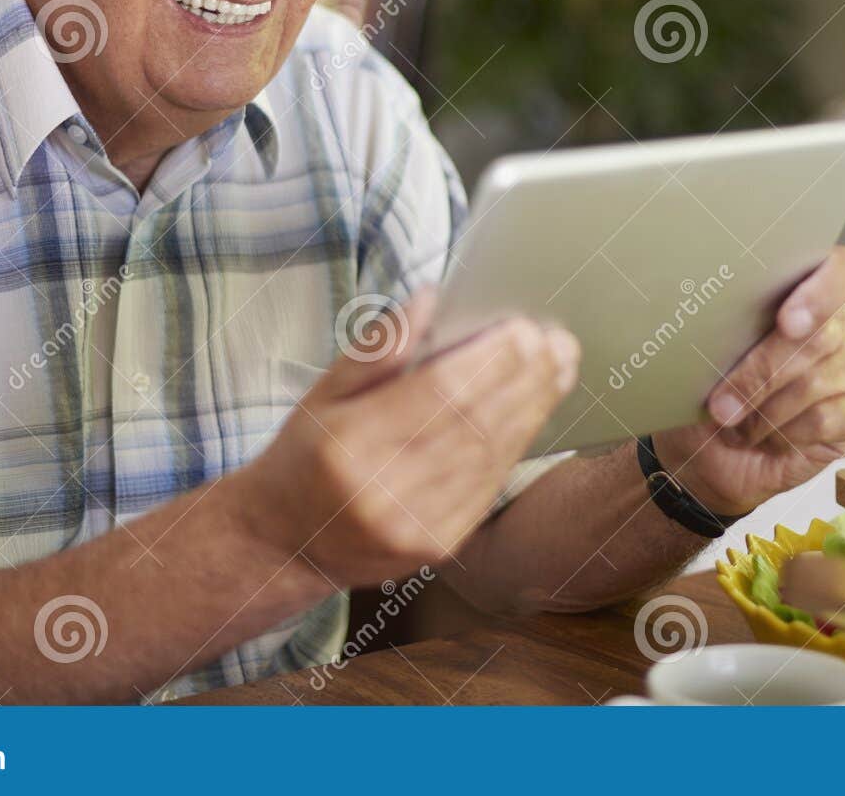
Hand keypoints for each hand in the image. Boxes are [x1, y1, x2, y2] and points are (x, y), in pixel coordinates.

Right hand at [242, 291, 580, 587]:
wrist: (286, 543)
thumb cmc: (305, 457)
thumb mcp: (323, 392)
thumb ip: (377, 348)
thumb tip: (429, 299)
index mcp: (349, 445)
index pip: (438, 394)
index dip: (489, 359)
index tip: (523, 327)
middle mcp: (384, 491)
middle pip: (475, 423)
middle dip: (524, 377)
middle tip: (556, 339)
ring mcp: (415, 525)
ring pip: (491, 454)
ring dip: (533, 406)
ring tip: (558, 367)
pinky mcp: (438, 545)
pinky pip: (490, 485)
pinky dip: (517, 442)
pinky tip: (534, 410)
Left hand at [651, 247, 844, 517]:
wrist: (706, 453)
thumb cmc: (702, 391)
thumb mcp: (698, 356)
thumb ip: (717, 327)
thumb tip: (704, 314)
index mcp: (799, 292)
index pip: (841, 270)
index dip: (823, 291)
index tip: (785, 321)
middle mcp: (835, 326)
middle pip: (819, 336)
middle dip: (761, 373)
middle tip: (720, 406)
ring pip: (815, 381)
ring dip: (762, 411)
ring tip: (731, 424)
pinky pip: (826, 419)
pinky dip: (783, 433)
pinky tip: (763, 438)